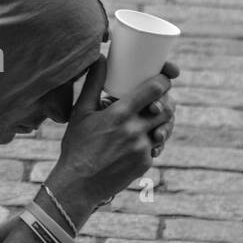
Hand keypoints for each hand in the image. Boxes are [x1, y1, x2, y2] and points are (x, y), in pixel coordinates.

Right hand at [53, 56, 177, 205]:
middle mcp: (134, 130)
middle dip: (166, 101)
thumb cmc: (77, 146)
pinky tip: (141, 140)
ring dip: (162, 121)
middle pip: (166, 109)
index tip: (163, 78)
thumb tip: (100, 58)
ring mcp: (142, 148)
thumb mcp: (80, 113)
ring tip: (152, 119)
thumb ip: (92, 84)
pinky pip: (157, 146)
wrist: (78, 183)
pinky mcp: (145, 163)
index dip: (164, 80)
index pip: (154, 90)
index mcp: (119, 114)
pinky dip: (152, 140)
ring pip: (165, 128)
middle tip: (158, 99)